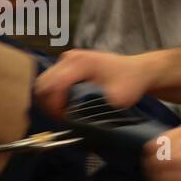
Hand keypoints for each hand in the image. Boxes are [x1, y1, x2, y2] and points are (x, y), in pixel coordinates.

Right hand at [34, 48, 159, 118]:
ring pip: (44, 82)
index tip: (63, 119)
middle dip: (49, 105)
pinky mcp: (67, 64)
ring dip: (50, 100)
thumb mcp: (117, 100)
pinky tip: (65, 104)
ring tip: (63, 113)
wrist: (137, 70)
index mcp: (80, 64)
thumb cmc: (129, 83)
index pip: (53, 85)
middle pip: (43, 83)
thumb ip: (96, 109)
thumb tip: (76, 122)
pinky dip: (53, 95)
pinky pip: (51, 80)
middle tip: (61, 119)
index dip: (54, 106)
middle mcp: (69, 58)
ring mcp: (67, 59)